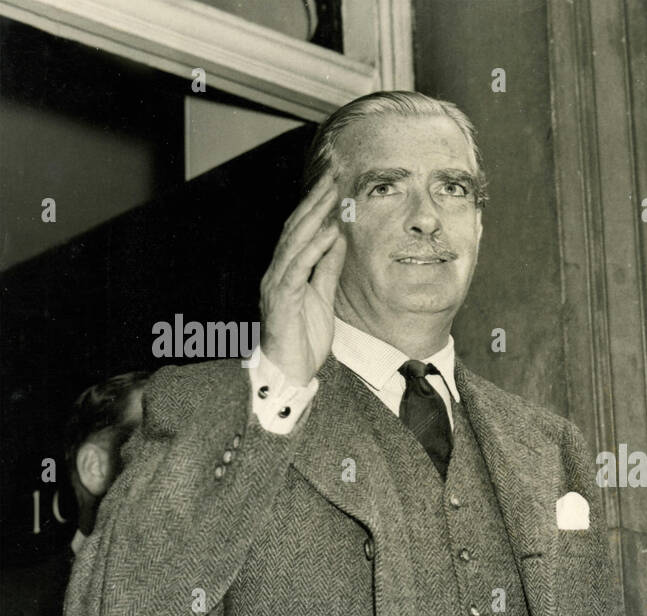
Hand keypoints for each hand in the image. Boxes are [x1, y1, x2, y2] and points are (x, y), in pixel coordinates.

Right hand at [259, 176, 346, 385]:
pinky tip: (328, 232)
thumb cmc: (302, 341)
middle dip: (313, 202)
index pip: (299, 233)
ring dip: (314, 217)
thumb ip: (327, 269)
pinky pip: (298, 269)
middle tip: (331, 178)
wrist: (288, 374)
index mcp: (286, 273)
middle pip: (294, 230)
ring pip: (294, 243)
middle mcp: (277, 273)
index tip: (332, 186)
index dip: (314, 208)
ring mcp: (276, 285)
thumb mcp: (322, 298)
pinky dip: (314, 248)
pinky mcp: (282, 300)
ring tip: (331, 196)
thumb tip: (337, 240)